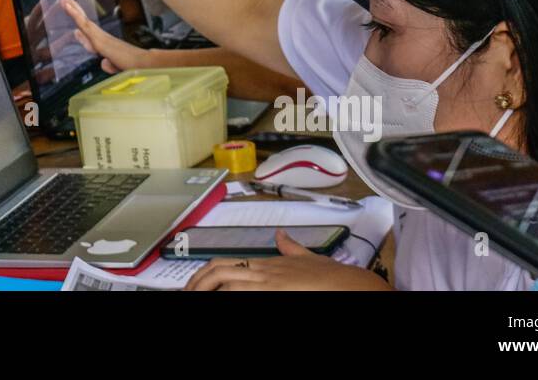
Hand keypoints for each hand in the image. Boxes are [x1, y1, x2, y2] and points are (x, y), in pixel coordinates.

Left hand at [58, 0, 151, 73]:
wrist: (145, 65)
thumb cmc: (135, 67)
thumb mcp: (118, 68)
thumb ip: (110, 65)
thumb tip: (103, 62)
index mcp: (107, 44)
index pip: (91, 33)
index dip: (82, 23)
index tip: (74, 16)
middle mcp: (104, 37)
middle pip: (86, 22)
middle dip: (76, 11)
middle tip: (66, 0)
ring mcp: (101, 37)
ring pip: (84, 21)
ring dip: (73, 9)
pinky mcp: (99, 40)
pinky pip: (84, 25)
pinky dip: (75, 15)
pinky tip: (68, 8)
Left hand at [184, 230, 390, 290]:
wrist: (350, 284)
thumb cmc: (331, 277)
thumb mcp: (306, 258)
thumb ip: (290, 248)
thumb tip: (280, 236)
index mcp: (264, 264)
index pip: (222, 265)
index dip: (202, 275)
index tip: (191, 286)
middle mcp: (262, 273)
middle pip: (217, 273)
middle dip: (197, 284)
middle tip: (187, 294)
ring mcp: (267, 284)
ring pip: (226, 285)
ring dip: (209, 291)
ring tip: (195, 298)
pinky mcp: (275, 294)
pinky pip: (244, 296)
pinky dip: (230, 298)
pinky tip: (221, 302)